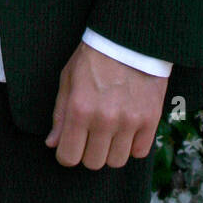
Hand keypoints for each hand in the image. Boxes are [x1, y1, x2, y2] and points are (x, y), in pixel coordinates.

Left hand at [45, 42, 167, 168]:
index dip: (66, 155)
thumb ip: (60, 114)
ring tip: (110, 131)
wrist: (129, 39)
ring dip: (110, 150)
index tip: (69, 147)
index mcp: (79, 109)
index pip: (69, 156)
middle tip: (90, 135)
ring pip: (116, 161)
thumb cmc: (93, 58)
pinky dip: (132, 145)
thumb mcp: (68, 78)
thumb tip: (52, 143)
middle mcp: (104, 119)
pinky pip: (139, 152)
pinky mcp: (150, 120)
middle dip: (88, 152)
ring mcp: (129, 121)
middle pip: (93, 163)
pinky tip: (127, 129)